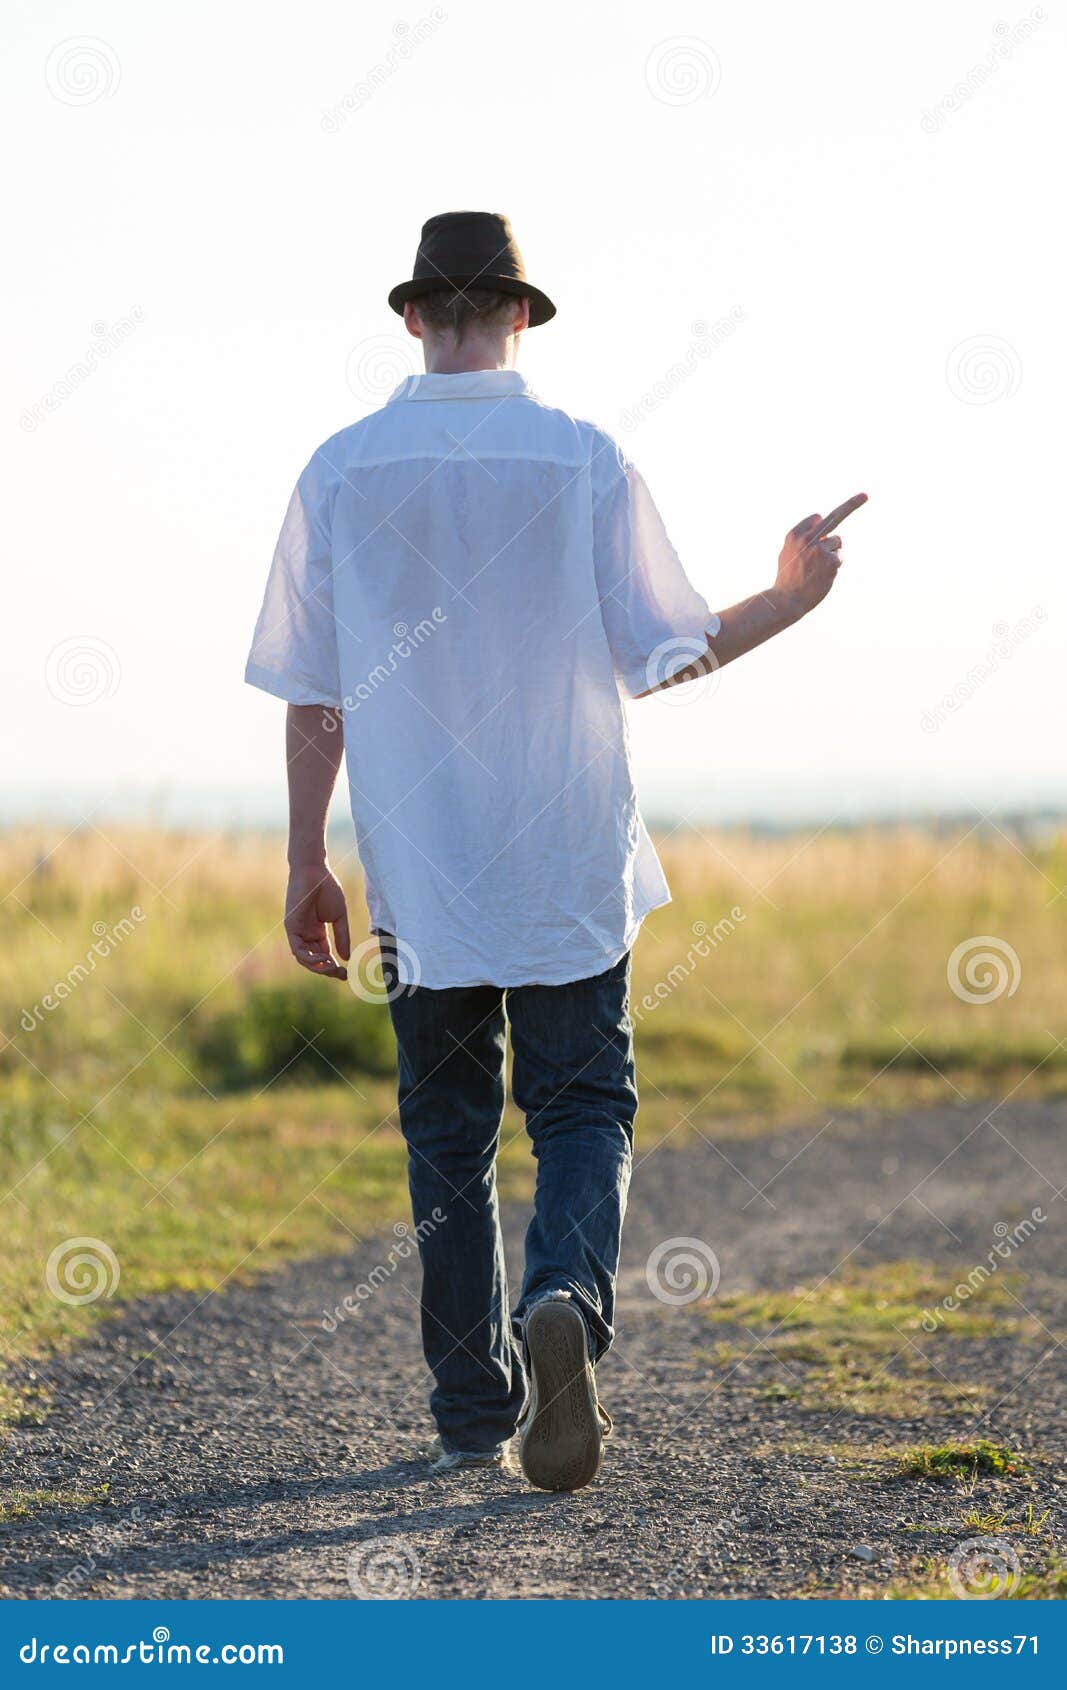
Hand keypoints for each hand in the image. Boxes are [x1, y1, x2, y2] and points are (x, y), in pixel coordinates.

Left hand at [284, 862, 350, 979]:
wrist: (315, 871)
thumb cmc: (327, 889)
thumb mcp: (339, 917)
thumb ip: (342, 937)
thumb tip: (346, 958)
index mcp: (317, 932)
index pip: (324, 955)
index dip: (334, 967)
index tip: (347, 974)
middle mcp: (305, 934)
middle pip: (314, 960)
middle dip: (328, 970)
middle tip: (341, 975)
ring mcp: (297, 932)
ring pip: (304, 959)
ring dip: (318, 967)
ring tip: (332, 968)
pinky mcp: (291, 927)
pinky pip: (297, 949)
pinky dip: (309, 958)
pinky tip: (324, 959)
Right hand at [774, 513, 844, 620]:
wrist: (787, 600)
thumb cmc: (787, 576)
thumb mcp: (787, 551)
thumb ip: (803, 534)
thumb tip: (820, 517)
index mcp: (794, 534)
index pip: (817, 518)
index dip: (822, 523)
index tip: (839, 505)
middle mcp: (808, 538)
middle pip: (835, 517)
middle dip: (851, 504)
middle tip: (865, 495)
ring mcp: (820, 549)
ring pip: (836, 542)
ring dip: (831, 553)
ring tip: (816, 569)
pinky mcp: (832, 561)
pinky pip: (839, 557)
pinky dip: (833, 566)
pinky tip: (821, 575)